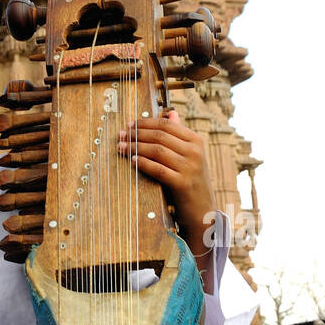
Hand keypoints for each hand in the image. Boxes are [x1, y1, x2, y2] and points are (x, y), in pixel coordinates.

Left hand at [117, 110, 215, 285]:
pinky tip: (132, 161)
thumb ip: (180, 134)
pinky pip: (158, 169)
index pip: (166, 125)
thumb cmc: (191, 180)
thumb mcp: (190, 155)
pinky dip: (143, 163)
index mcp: (196, 140)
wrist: (203, 210)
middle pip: (160, 136)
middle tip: (121, 135)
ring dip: (135, 147)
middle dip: (137, 134)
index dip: (145, 123)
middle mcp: (195, 151)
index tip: (129, 125)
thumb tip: (171, 113)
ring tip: (121, 147)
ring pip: (156, 150)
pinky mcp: (182, 183)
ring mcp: (190, 167)